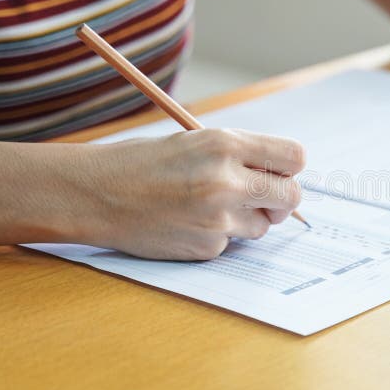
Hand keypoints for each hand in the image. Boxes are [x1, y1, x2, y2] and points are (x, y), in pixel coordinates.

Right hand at [82, 129, 305, 259]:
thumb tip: (283, 176)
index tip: (280, 172)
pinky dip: (218, 235)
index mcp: (226, 144)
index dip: (290, 167)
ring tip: (210, 207)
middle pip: (292, 196)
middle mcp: (227, 180)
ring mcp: (218, 217)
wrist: (96, 193)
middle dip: (283, 200)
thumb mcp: (197, 143)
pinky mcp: (207, 246)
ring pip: (264, 225)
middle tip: (264, 199)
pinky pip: (232, 243)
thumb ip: (241, 156)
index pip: (294, 156)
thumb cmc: (145, 163)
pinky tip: (188, 222)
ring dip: (248, 219)